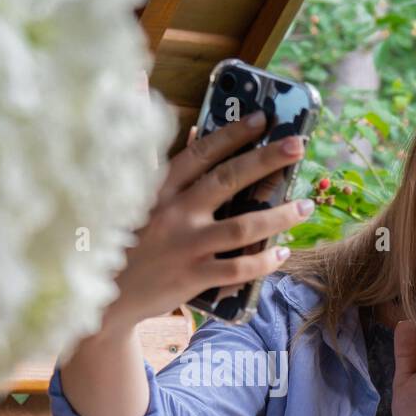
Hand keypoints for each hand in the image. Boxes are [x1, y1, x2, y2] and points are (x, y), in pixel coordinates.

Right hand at [101, 112, 314, 329]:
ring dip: (279, 215)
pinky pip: (237, 268)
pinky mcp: (192, 277)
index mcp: (159, 190)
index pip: (200, 154)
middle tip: (298, 144)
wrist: (110, 297)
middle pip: (228, 180)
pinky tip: (283, 252)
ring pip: (242, 227)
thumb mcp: (140, 204)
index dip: (232, 134)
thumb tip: (195, 132)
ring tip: (305, 206)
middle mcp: (174, 213)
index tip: (261, 119)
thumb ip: (169, 174)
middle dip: (267, 159)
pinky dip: (264, 261)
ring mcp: (185, 246)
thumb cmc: (131, 245)